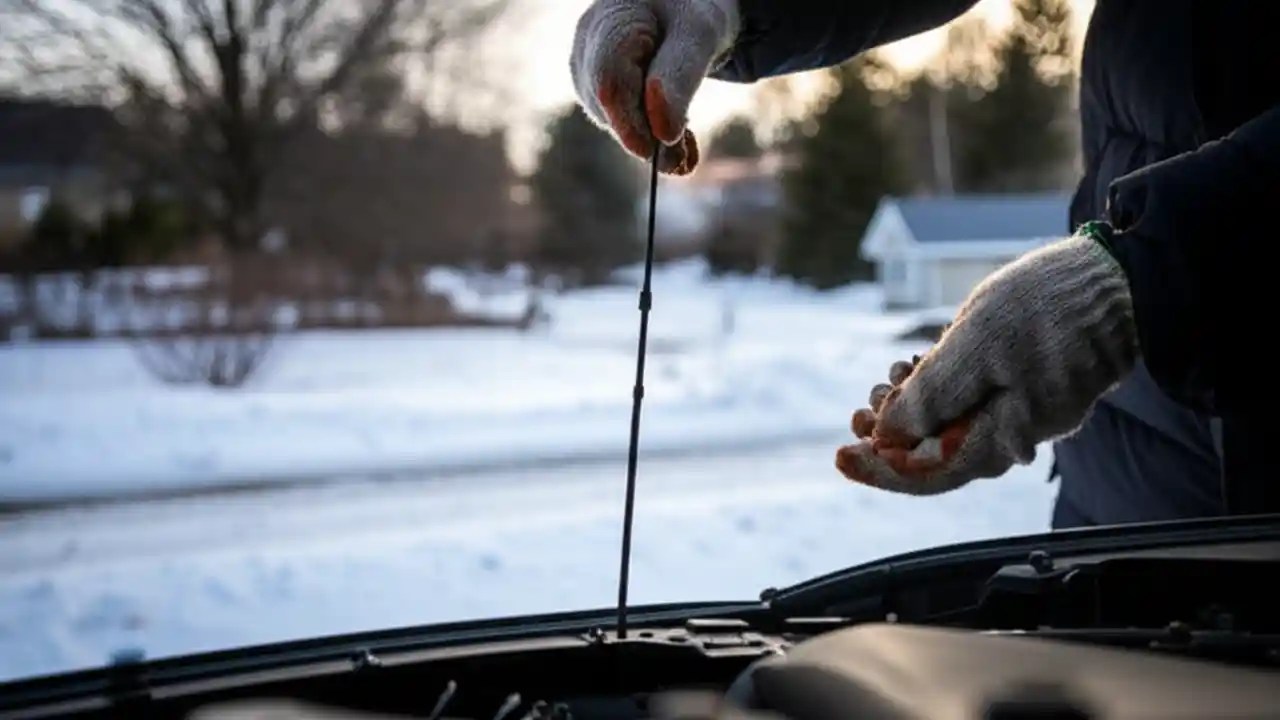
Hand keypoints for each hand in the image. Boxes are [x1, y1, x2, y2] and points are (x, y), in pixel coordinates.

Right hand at [570, 0, 739, 174]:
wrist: (679, 8)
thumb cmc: (690, 13)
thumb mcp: (699, 35)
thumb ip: (680, 78)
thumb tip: (664, 135)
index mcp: (608, 24)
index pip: (609, 82)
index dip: (631, 123)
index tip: (658, 152)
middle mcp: (586, 47)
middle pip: (608, 105)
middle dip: (647, 135)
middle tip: (686, 159)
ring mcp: (586, 71)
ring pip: (612, 119)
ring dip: (651, 138)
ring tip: (688, 145)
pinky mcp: (597, 92)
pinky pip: (618, 121)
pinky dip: (649, 135)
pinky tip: (678, 140)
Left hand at [836, 232, 1139, 494]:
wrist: (1116, 276)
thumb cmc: (1050, 308)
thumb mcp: (976, 346)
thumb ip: (932, 395)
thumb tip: (888, 434)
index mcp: (1002, 438)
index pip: (928, 474)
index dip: (879, 470)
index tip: (840, 457)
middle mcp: (1012, 437)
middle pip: (936, 455)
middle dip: (890, 434)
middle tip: (859, 408)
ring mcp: (1022, 413)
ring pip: (950, 427)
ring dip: (911, 408)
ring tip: (888, 377)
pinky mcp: (1025, 388)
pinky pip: (970, 403)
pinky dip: (938, 390)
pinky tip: (918, 366)